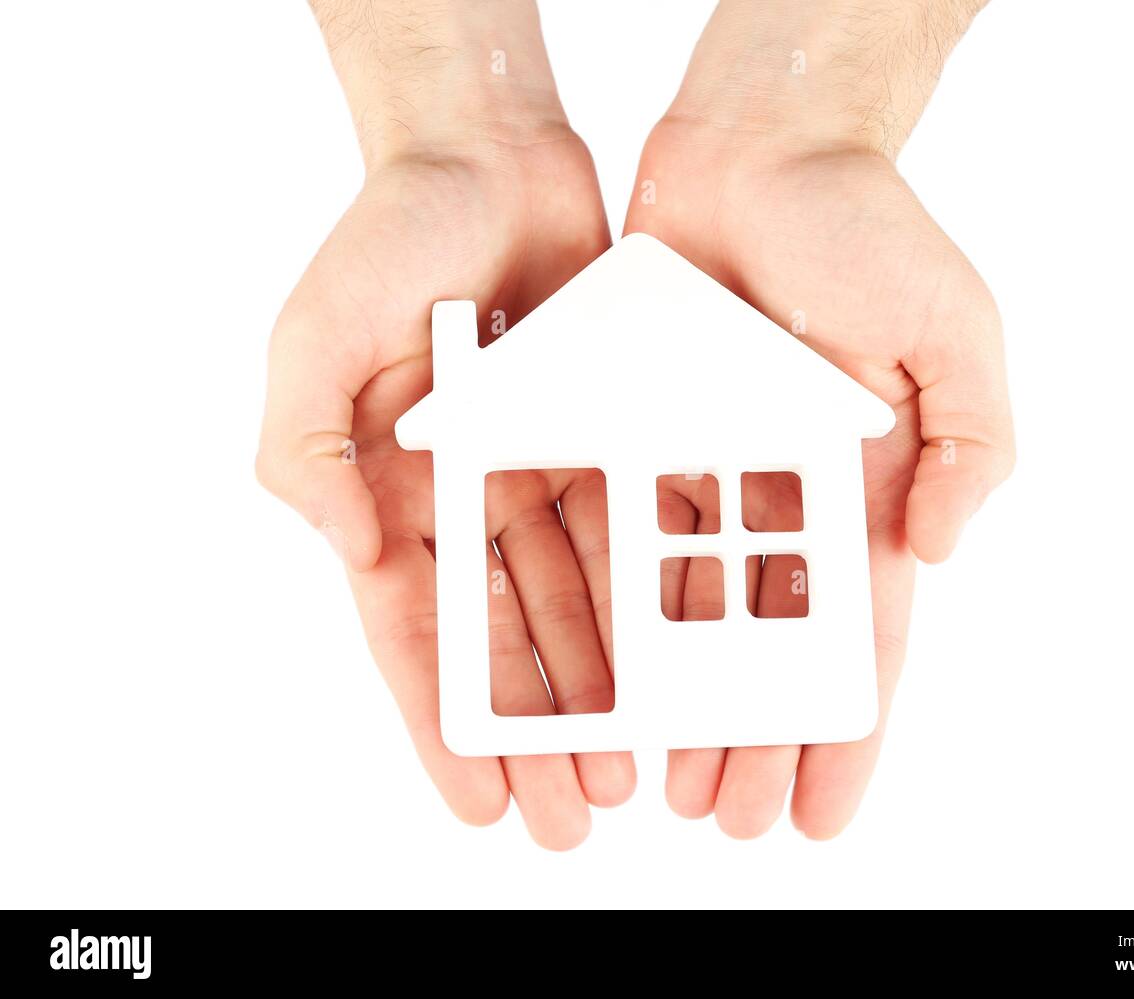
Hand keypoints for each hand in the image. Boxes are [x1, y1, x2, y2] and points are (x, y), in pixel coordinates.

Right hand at [256, 2, 630, 848]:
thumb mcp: (312, 338)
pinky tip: (666, 668)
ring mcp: (539, 469)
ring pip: (575, 605)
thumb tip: (349, 552)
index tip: (477, 804)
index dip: (445, 724)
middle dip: (534, 734)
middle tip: (570, 819)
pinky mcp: (604, 435)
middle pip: (505, 641)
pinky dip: (644, 603)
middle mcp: (467, 495)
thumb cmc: (390, 234)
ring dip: (597, 691)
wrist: (491, 154)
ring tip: (626, 774)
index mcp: (390, 490)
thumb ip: (303, 452)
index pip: (417, 635)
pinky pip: (630, 533)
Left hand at [626, 0, 1012, 838]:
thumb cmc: (864, 227)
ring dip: (687, 698)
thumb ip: (972, 448)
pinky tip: (613, 676)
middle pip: (771, 644)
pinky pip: (632, 535)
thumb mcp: (956, 333)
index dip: (847, 728)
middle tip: (732, 821)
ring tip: (667, 782)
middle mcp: (791, 490)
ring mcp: (717, 465)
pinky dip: (627, 610)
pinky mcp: (648, 432)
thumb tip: (939, 553)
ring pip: (696, 609)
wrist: (761, 142)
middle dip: (757, 736)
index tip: (825, 807)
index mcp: (871, 486)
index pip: (859, 635)